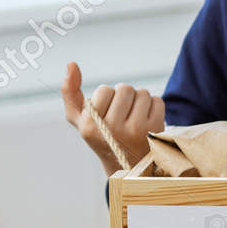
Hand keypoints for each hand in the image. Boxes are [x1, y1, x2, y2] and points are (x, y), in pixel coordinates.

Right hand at [60, 61, 163, 175]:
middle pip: (124, 88)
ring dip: (139, 99)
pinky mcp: (155, 131)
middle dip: (123, 96)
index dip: (107, 96)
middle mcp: (113, 130)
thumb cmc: (100, 135)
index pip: (104, 89)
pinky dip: (153, 105)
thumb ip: (69, 92)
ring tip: (134, 115)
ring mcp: (136, 131)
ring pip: (142, 93)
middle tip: (122, 112)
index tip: (107, 110)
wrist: (128, 163)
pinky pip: (157, 100)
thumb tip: (71, 64)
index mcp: (90, 127)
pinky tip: (146, 118)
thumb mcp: (79, 118)